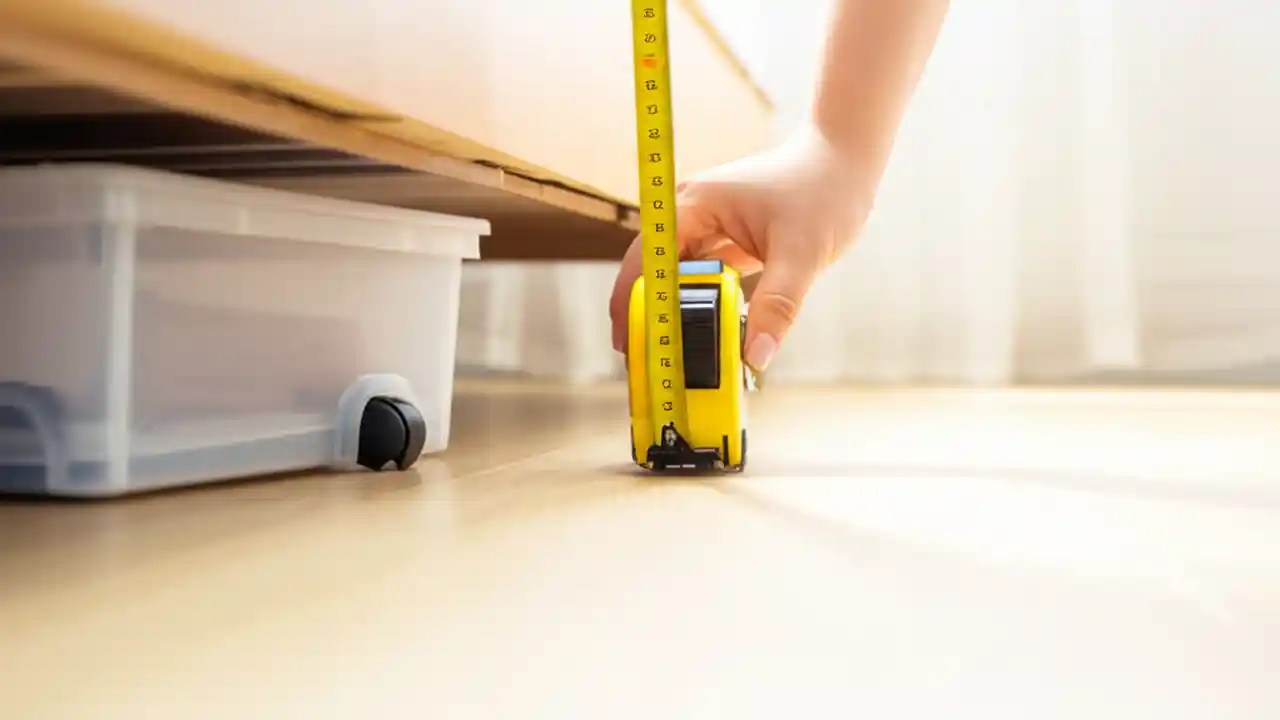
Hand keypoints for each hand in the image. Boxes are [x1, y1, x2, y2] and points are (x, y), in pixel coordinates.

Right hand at [608, 123, 874, 371]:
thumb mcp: (803, 253)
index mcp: (696, 204)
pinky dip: (702, 306)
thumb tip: (755, 356)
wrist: (847, 159)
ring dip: (676, 312)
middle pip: (656, 271)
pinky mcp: (726, 238)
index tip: (629, 344)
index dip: (633, 302)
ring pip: (679, 278)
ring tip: (670, 355)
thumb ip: (777, 306)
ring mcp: (708, 225)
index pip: (649, 259)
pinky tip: (703, 336)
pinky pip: (704, 279)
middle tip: (646, 362)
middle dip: (650, 314)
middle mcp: (693, 212)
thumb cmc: (825, 190)